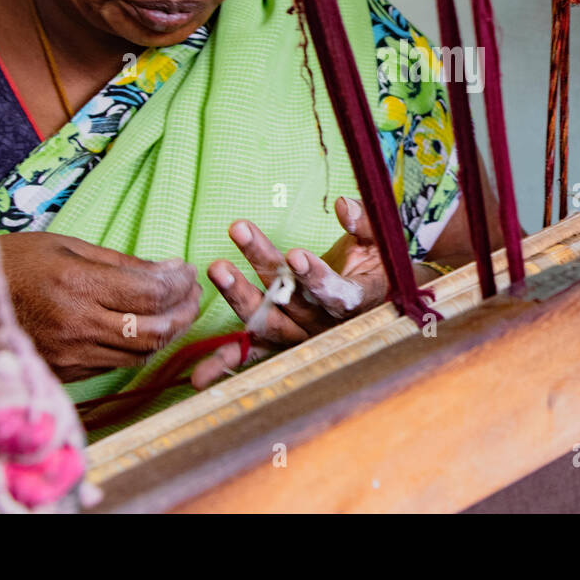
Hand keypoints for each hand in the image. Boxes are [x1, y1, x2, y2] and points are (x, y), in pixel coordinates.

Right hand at [0, 232, 200, 382]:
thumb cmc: (12, 266)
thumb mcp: (66, 247)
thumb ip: (121, 263)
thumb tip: (170, 268)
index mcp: (76, 285)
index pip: (152, 293)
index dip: (180, 283)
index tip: (188, 270)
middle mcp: (76, 326)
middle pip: (154, 329)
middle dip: (184, 311)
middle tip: (192, 292)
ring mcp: (71, 356)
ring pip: (141, 351)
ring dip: (169, 331)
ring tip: (177, 308)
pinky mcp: (67, 374)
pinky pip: (118, 362)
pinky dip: (141, 345)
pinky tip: (147, 325)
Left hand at [193, 197, 389, 386]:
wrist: (375, 306)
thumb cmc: (375, 270)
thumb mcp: (379, 245)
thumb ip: (364, 225)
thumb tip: (345, 205)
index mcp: (354, 301)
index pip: (335, 293)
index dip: (316, 276)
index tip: (295, 255)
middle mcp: (325, 325)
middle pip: (293, 299)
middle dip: (264, 264)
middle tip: (241, 231)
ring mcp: (300, 337)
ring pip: (268, 322)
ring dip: (240, 295)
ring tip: (218, 267)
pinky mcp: (281, 345)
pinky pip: (253, 355)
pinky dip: (227, 362)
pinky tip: (200, 374)